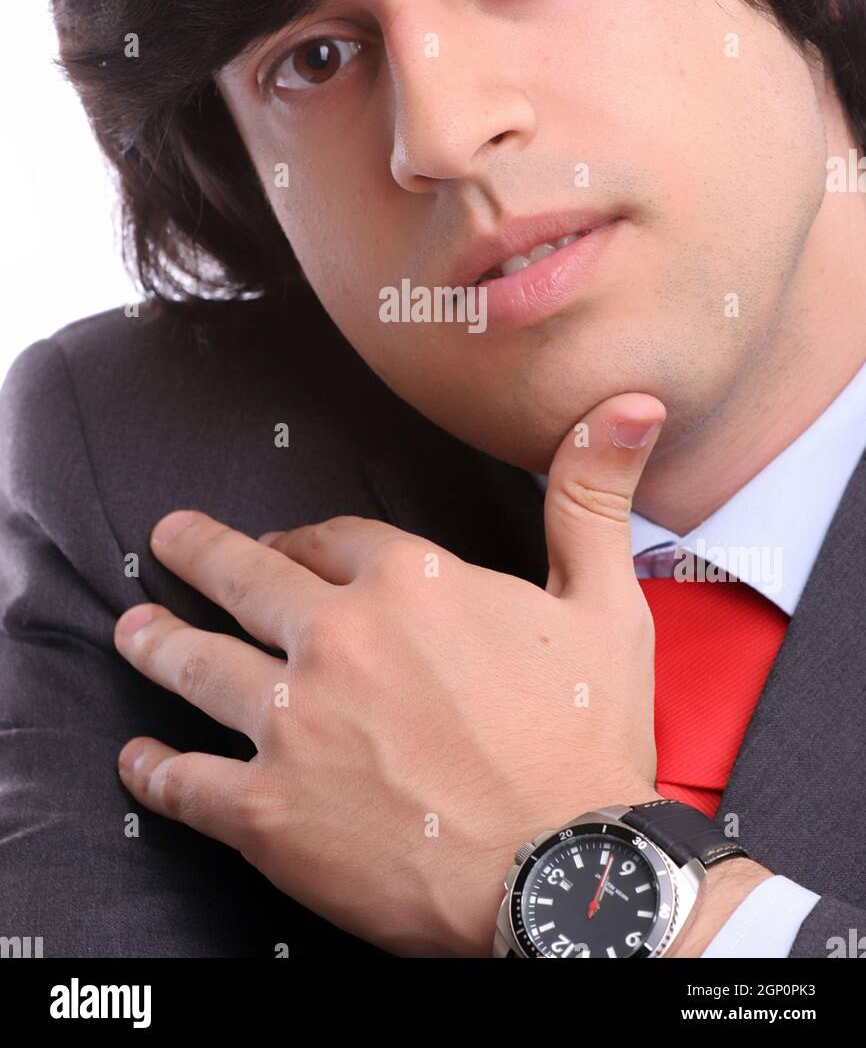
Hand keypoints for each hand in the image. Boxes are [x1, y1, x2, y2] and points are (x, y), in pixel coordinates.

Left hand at [114, 392, 668, 956]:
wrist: (569, 877)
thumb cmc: (588, 741)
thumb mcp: (606, 603)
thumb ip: (594, 497)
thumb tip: (628, 405)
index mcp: (409, 582)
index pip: (330, 539)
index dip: (303, 539)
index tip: (284, 545)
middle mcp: (336, 639)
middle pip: (245, 578)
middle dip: (200, 555)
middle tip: (168, 541)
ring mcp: (292, 723)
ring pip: (197, 665)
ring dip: (159, 642)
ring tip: (135, 630)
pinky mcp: (267, 809)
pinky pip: (186, 780)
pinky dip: (155, 769)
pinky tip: (140, 759)